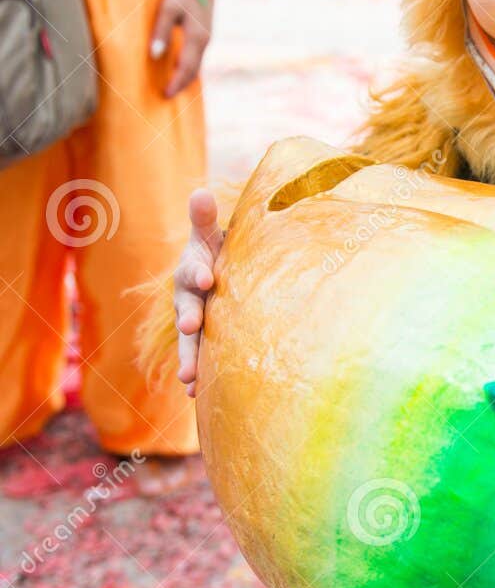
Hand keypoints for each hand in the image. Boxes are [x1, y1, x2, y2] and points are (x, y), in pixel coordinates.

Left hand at [151, 0, 213, 98]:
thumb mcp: (168, 10)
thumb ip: (161, 32)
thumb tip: (154, 55)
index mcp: (196, 39)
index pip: (185, 68)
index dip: (176, 84)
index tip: (166, 95)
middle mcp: (205, 43)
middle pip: (193, 71)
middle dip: (181, 85)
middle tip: (168, 95)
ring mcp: (207, 40)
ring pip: (197, 66)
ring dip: (185, 78)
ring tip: (173, 86)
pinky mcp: (205, 36)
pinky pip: (198, 58)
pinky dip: (189, 68)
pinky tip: (179, 69)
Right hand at [174, 189, 222, 393]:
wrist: (214, 275)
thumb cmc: (215, 252)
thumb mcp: (210, 235)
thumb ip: (204, 219)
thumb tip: (200, 192)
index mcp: (191, 271)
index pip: (193, 271)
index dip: (198, 272)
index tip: (208, 276)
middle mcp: (188, 300)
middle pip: (186, 310)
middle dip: (189, 319)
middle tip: (192, 325)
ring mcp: (194, 323)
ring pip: (188, 342)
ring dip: (188, 359)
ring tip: (189, 380)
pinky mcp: (202, 342)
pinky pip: (198, 360)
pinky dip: (198, 376)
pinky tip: (196, 396)